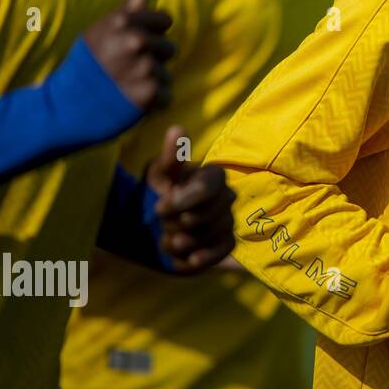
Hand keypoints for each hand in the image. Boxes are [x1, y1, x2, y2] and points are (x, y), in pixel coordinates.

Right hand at [83, 0, 174, 111]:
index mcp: (124, 21)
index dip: (151, 33)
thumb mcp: (106, 26)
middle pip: (169, 47)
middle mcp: (135, 41)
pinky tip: (132, 99)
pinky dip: (154, 101)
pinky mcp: (150, 92)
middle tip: (126, 66)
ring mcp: (144, 67)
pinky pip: (167, 94)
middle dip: (152, 58)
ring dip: (152, 80)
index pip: (165, 20)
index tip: (132, 43)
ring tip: (127, 83)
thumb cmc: (91, 59)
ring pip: (167, 72)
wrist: (69, 102)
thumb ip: (133, 1)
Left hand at [146, 124, 235, 273]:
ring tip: (167, 239)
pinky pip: (220, 252)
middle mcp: (227, 197)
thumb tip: (177, 128)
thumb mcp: (161, 173)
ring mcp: (229, 221)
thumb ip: (170, 157)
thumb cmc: (163, 190)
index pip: (205, 188)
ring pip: (206, 236)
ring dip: (180, 241)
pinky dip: (203, 257)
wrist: (164, 221)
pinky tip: (189, 259)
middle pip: (203, 216)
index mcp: (214, 176)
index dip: (182, 201)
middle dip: (176, 222)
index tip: (159, 208)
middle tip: (161, 222)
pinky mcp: (228, 243)